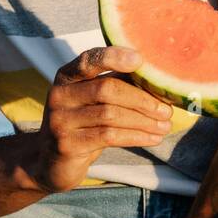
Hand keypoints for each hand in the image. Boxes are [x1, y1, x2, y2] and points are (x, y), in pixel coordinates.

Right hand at [26, 47, 173, 193]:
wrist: (51, 161)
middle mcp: (60, 95)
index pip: (88, 60)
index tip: (140, 60)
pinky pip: (109, 136)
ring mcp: (60, 120)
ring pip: (111, 115)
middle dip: (142, 100)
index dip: (114, 57)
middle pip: (107, 89)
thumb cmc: (84, 122)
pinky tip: (152, 138)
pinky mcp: (67, 144)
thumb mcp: (95, 99)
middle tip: (166, 111)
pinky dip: (136, 136)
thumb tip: (160, 77)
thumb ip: (119, 83)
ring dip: (144, 121)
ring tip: (165, 126)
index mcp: (67, 76)